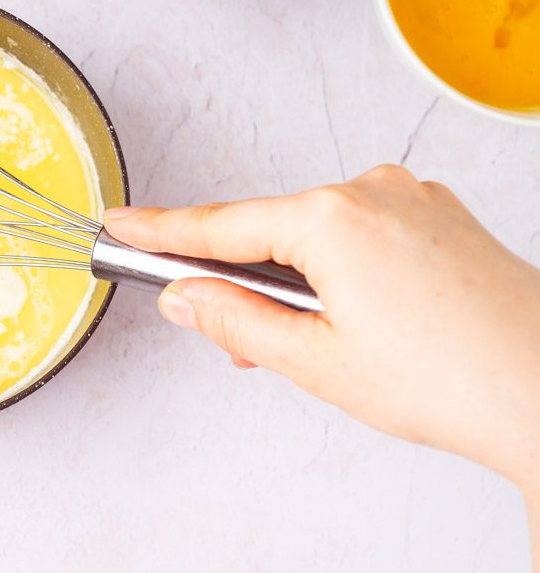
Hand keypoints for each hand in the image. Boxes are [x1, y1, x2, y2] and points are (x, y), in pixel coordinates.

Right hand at [105, 165, 539, 572]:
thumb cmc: (452, 381)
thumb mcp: (314, 361)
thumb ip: (234, 319)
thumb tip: (186, 295)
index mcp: (331, 219)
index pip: (218, 224)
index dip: (160, 229)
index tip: (120, 222)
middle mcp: (372, 191)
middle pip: (270, 231)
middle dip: (246, 282)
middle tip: (244, 344)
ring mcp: (412, 199)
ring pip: (318, 234)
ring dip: (298, 282)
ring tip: (323, 346)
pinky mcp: (440, 215)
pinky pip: (363, 231)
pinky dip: (343, 268)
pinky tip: (361, 318)